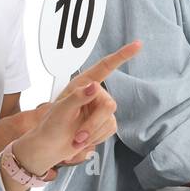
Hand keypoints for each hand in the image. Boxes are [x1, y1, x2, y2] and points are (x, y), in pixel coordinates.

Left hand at [12, 40, 141, 174]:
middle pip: (109, 105)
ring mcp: (101, 109)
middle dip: (93, 124)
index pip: (105, 66)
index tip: (138, 44)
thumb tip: (94, 86)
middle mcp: (94, 94)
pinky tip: (84, 140)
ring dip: (92, 134)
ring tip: (76, 139)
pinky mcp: (105, 123)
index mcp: (83, 83)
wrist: (51, 146)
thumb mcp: (60, 110)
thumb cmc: (51, 124)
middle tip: (78, 136)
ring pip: (109, 121)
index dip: (122, 55)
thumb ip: (77, 97)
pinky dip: (96, 138)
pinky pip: (110, 130)